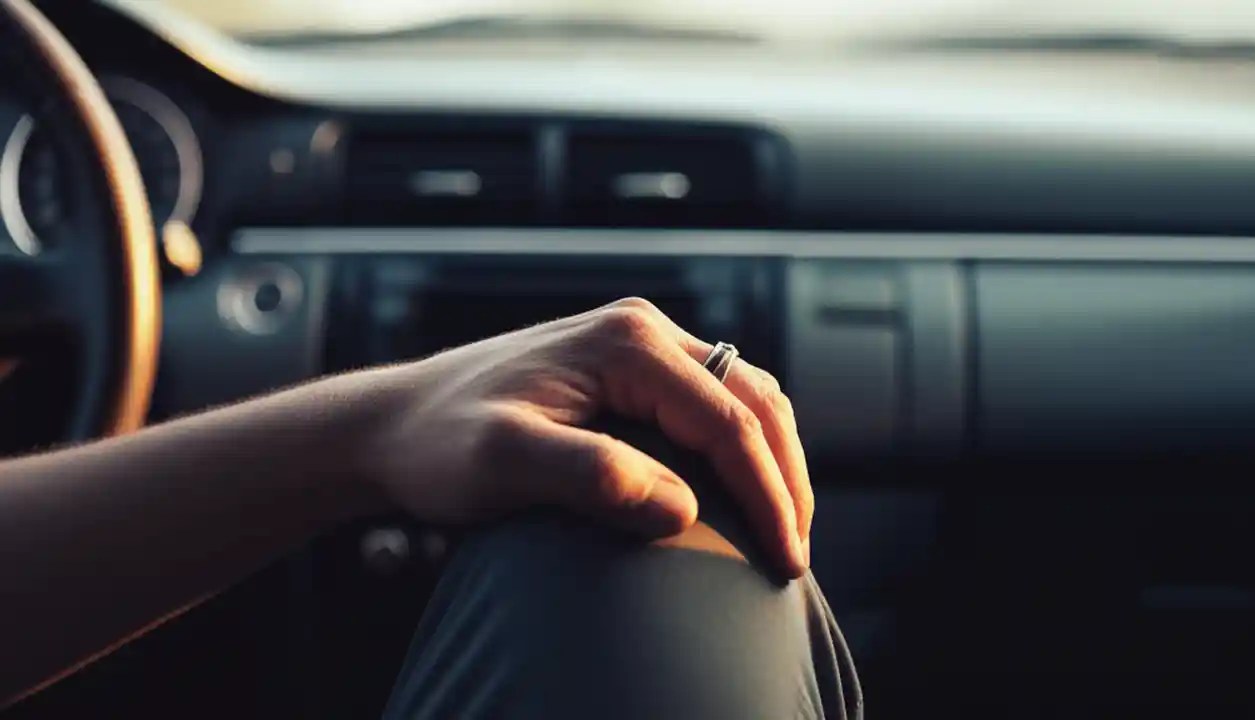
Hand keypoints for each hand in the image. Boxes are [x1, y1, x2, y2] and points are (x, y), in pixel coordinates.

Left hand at [360, 298, 813, 576]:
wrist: (397, 423)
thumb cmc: (441, 443)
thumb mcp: (502, 464)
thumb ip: (591, 476)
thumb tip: (681, 507)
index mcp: (626, 342)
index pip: (729, 420)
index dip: (767, 493)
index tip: (783, 558)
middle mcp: (642, 331)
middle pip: (753, 399)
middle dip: (786, 477)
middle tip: (794, 551)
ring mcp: (638, 346)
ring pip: (743, 395)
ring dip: (773, 459)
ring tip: (784, 526)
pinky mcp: (630, 370)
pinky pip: (713, 402)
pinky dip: (744, 446)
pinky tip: (744, 492)